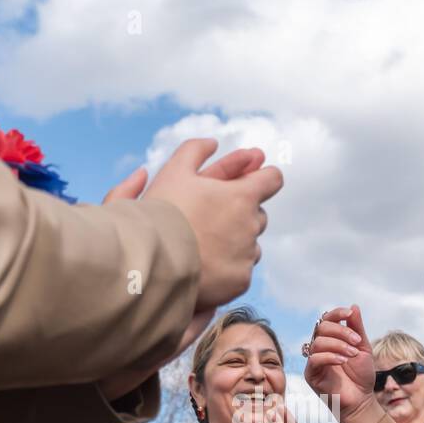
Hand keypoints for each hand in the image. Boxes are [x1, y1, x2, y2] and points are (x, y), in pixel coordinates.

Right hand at [145, 139, 282, 310]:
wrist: (150, 262)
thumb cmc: (161, 214)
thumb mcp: (172, 172)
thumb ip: (194, 150)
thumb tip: (212, 142)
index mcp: (242, 195)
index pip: (273, 179)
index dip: (261, 178)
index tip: (251, 183)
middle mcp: (251, 225)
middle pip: (259, 214)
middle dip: (241, 215)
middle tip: (212, 220)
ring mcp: (248, 254)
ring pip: (252, 245)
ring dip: (237, 243)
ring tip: (205, 246)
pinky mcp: (240, 281)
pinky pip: (242, 271)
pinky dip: (228, 269)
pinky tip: (206, 267)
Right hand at [303, 305, 376, 422]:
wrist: (361, 399)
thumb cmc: (361, 375)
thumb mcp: (362, 348)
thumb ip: (357, 328)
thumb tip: (353, 307)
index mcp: (330, 339)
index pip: (326, 319)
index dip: (336, 314)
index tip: (349, 315)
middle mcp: (319, 347)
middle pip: (321, 327)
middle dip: (341, 331)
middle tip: (356, 341)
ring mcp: (314, 360)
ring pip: (318, 342)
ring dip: (338, 345)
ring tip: (352, 354)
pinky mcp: (311, 374)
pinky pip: (315, 359)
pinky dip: (330, 356)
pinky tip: (343, 361)